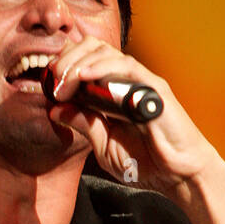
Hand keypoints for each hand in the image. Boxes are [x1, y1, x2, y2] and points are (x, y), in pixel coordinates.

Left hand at [44, 35, 218, 197]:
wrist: (177, 175)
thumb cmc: (147, 162)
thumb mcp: (103, 145)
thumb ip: (83, 124)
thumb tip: (55, 110)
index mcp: (111, 91)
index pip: (83, 60)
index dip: (62, 66)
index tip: (47, 86)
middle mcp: (124, 81)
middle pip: (91, 48)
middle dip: (66, 60)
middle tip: (53, 83)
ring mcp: (139, 82)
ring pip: (105, 52)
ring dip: (79, 63)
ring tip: (64, 82)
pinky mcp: (154, 88)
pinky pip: (127, 67)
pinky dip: (102, 67)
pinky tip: (84, 77)